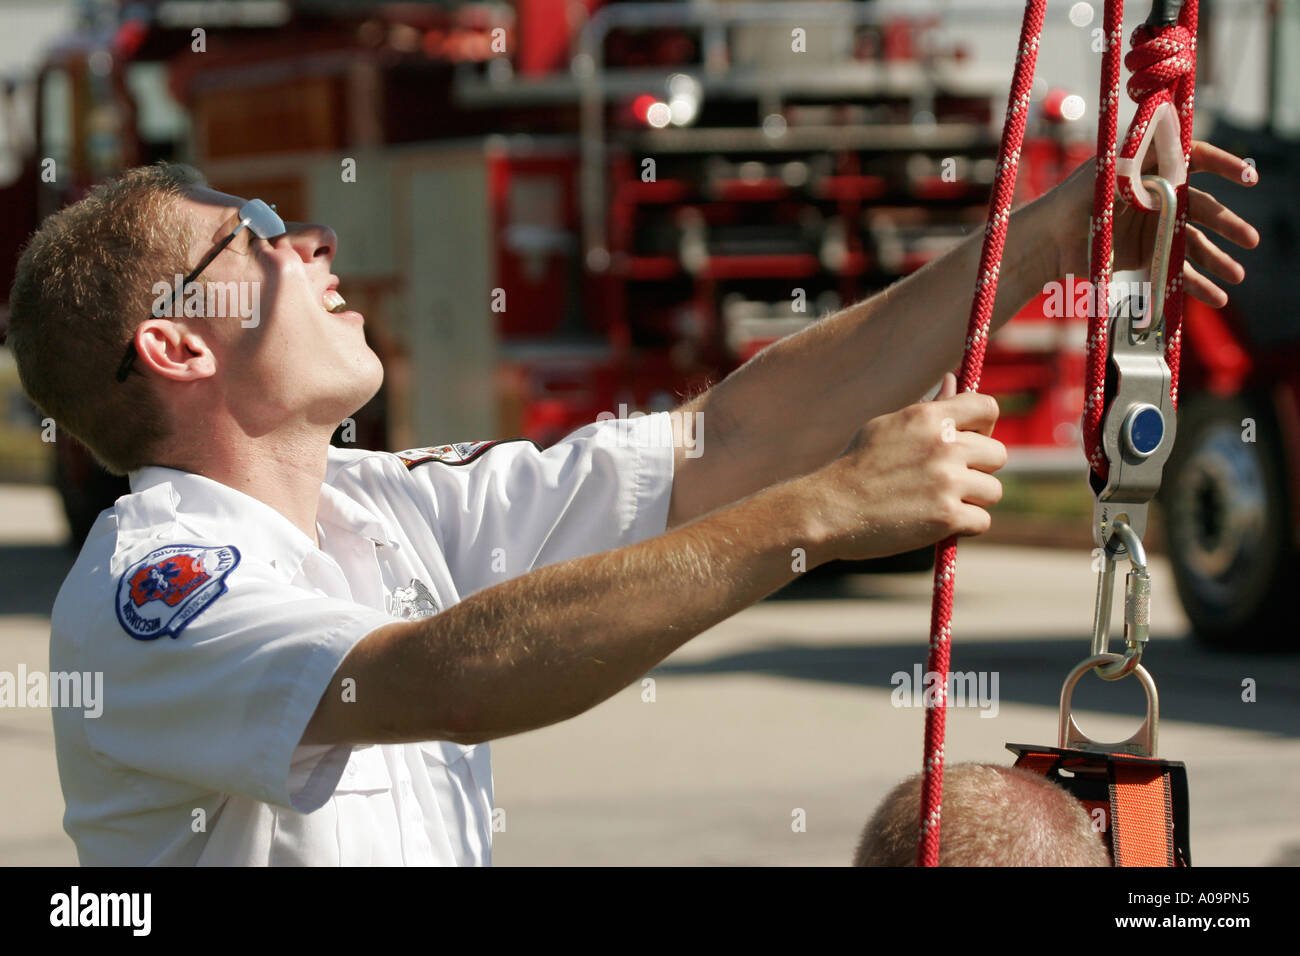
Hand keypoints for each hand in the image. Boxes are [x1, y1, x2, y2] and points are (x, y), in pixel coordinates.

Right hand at [810, 373, 1006, 561]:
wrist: (829, 509)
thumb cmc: (856, 467)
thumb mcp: (888, 427)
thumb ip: (928, 408)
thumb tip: (953, 381)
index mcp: (930, 417)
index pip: (988, 408)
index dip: (984, 427)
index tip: (970, 442)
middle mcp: (944, 446)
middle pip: (998, 455)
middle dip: (979, 470)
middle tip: (949, 482)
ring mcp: (947, 482)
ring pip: (992, 492)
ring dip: (971, 501)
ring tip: (938, 504)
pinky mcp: (947, 518)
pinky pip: (981, 521)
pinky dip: (962, 527)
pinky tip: (935, 523)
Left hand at [1051, 140, 1260, 307]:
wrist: (1046, 243)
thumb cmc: (1070, 202)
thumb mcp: (1104, 178)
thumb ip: (1139, 165)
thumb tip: (1174, 150)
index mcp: (1151, 168)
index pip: (1196, 159)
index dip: (1225, 165)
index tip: (1248, 177)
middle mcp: (1160, 195)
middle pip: (1202, 207)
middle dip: (1227, 224)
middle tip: (1250, 240)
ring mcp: (1155, 227)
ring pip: (1194, 242)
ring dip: (1218, 259)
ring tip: (1237, 277)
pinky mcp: (1148, 255)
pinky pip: (1177, 268)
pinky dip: (1196, 284)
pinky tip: (1216, 297)